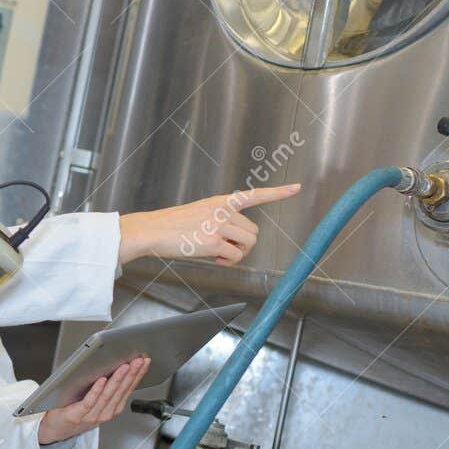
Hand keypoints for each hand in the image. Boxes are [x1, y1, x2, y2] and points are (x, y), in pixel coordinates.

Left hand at [38, 356, 149, 443]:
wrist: (56, 428)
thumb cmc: (76, 411)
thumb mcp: (97, 400)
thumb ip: (107, 386)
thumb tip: (119, 365)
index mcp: (112, 407)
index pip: (128, 388)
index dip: (138, 375)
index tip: (144, 361)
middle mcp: (105, 412)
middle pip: (121, 391)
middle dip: (132, 374)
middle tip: (138, 361)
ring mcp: (92, 415)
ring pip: (108, 396)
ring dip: (117, 380)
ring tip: (124, 367)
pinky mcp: (77, 415)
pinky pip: (89, 402)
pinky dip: (96, 391)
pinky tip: (102, 380)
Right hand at [118, 184, 301, 264]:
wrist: (152, 230)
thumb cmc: (172, 225)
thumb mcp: (199, 213)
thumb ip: (220, 220)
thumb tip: (233, 242)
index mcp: (221, 201)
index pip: (254, 195)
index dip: (278, 193)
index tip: (296, 187)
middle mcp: (223, 210)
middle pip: (253, 232)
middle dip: (242, 245)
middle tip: (224, 250)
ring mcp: (219, 225)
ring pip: (248, 244)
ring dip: (237, 254)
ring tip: (217, 253)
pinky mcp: (213, 241)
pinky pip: (234, 256)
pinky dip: (227, 261)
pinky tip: (213, 258)